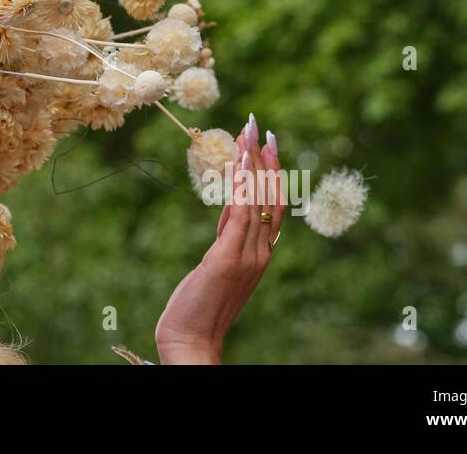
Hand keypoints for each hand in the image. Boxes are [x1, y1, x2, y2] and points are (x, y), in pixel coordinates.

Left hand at [155, 115, 286, 363]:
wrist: (192, 340)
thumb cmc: (199, 305)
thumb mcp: (217, 263)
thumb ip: (228, 237)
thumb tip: (230, 208)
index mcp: (261, 255)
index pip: (274, 206)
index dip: (273, 174)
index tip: (267, 144)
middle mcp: (261, 253)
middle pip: (271, 197)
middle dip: (266, 159)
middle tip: (259, 125)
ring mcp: (247, 256)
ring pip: (259, 200)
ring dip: (253, 162)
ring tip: (248, 133)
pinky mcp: (227, 258)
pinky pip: (241, 214)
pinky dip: (244, 186)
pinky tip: (240, 163)